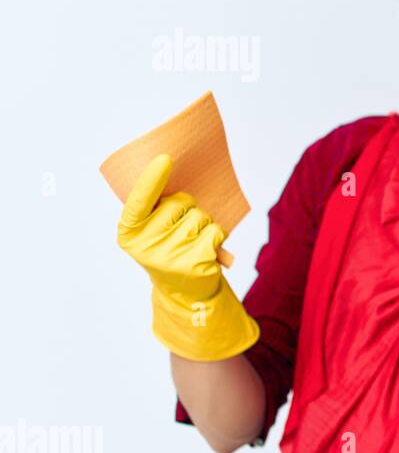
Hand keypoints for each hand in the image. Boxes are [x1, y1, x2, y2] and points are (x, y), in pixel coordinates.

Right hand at [116, 153, 259, 360]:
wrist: (184, 293)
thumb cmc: (169, 249)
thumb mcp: (152, 231)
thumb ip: (155, 207)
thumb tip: (174, 172)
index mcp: (128, 232)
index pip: (139, 201)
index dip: (152, 179)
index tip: (165, 158)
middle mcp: (145, 244)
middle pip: (179, 202)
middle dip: (187, 208)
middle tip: (181, 228)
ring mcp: (170, 255)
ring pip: (200, 216)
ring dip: (203, 223)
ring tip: (193, 241)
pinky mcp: (194, 263)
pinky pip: (215, 231)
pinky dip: (217, 236)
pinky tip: (207, 251)